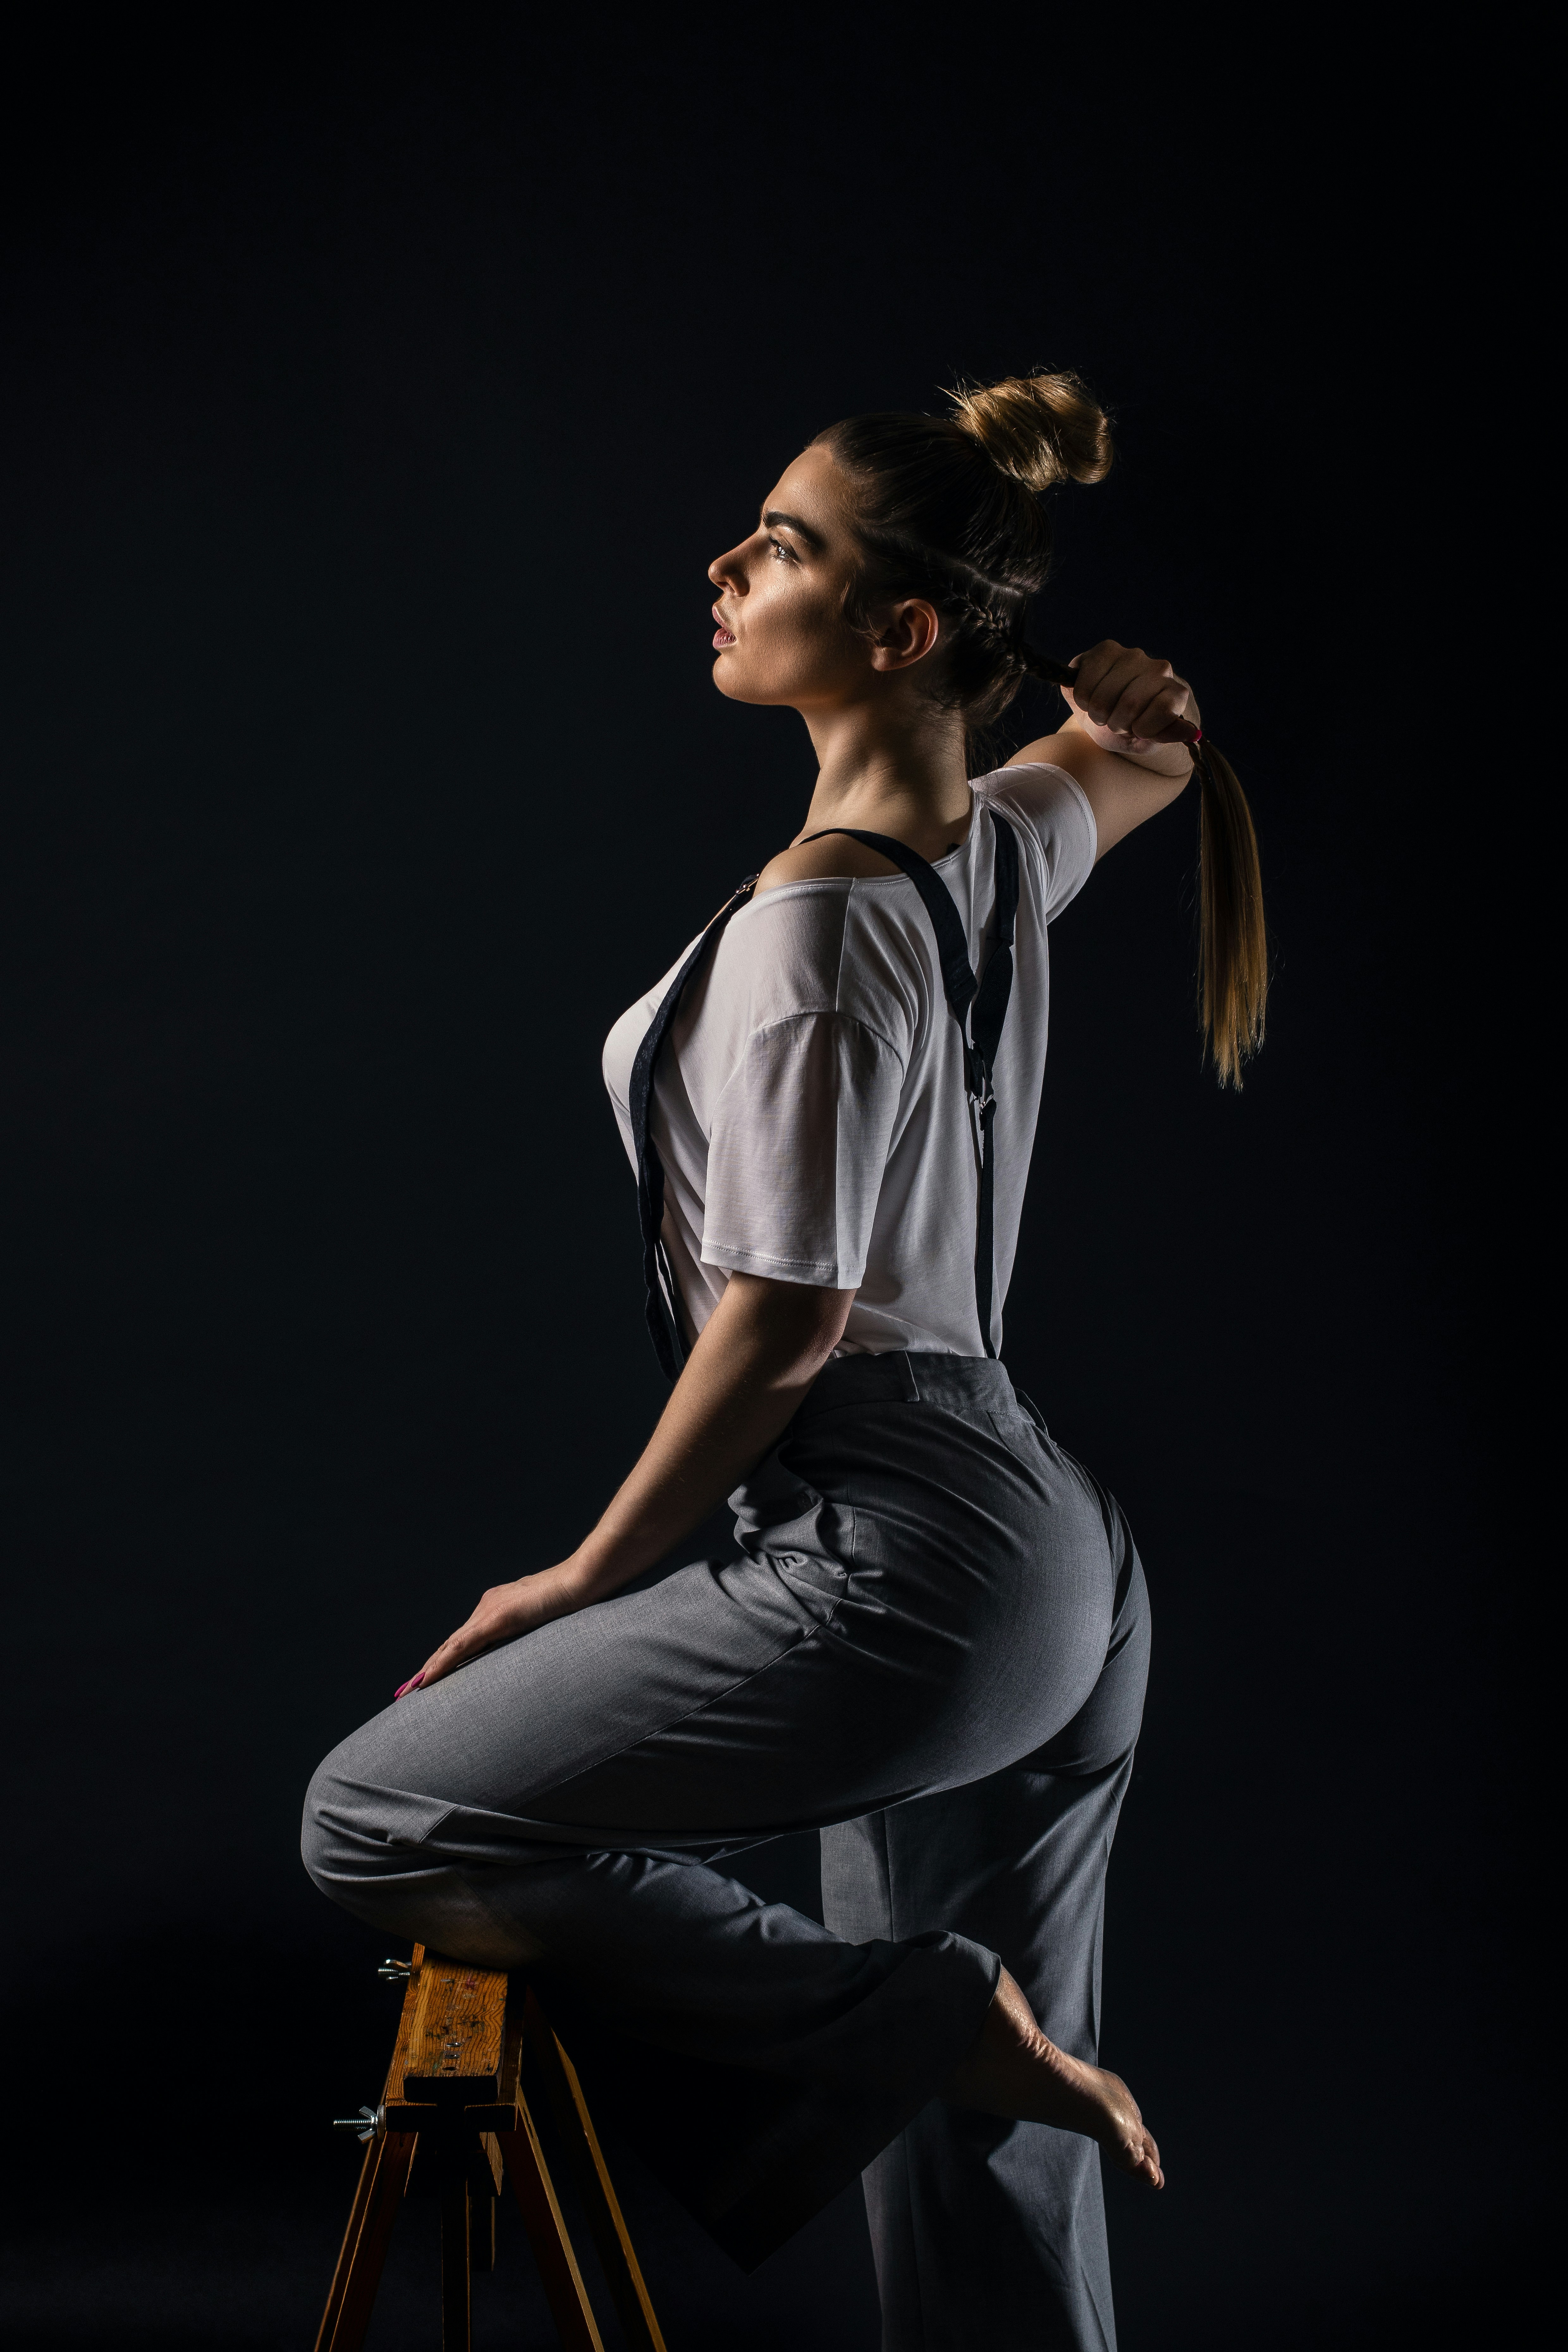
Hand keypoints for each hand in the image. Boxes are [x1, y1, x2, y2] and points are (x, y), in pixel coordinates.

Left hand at [393, 1560, 586, 1696]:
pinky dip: (440, 1665)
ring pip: (449, 1647)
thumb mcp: (546, 1620)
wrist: (583, 1581)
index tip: (429, 1678)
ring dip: (427, 1671)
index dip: (445, 1659)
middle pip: (450, 1643)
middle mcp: (486, 1606)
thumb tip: (529, 1651)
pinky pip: (460, 1647)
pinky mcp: (495, 1620)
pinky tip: (425, 1680)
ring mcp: (489, 1612)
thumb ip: (532, 1631)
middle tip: (406, 1690)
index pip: (464, 1638)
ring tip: (408, 1691)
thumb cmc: (574, 1599)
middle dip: (428, 1668)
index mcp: (497, 1606)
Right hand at [1063, 640, 1195, 752]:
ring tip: (1104, 711)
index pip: (1163, 710)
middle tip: (1117, 722)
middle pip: (1130, 705)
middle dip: (1116, 723)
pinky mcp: (1105, 650)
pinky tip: (1091, 696)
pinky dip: (1083, 699)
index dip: (1143, 729)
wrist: (1110, 710)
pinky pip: (1085, 685)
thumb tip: (1194, 733)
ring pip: (1104, 698)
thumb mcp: (1148, 739)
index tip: (1138, 731)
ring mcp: (1132, 656)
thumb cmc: (1131, 726)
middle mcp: (1159, 669)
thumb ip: (1167, 734)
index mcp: (1175, 692)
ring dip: (1097, 713)